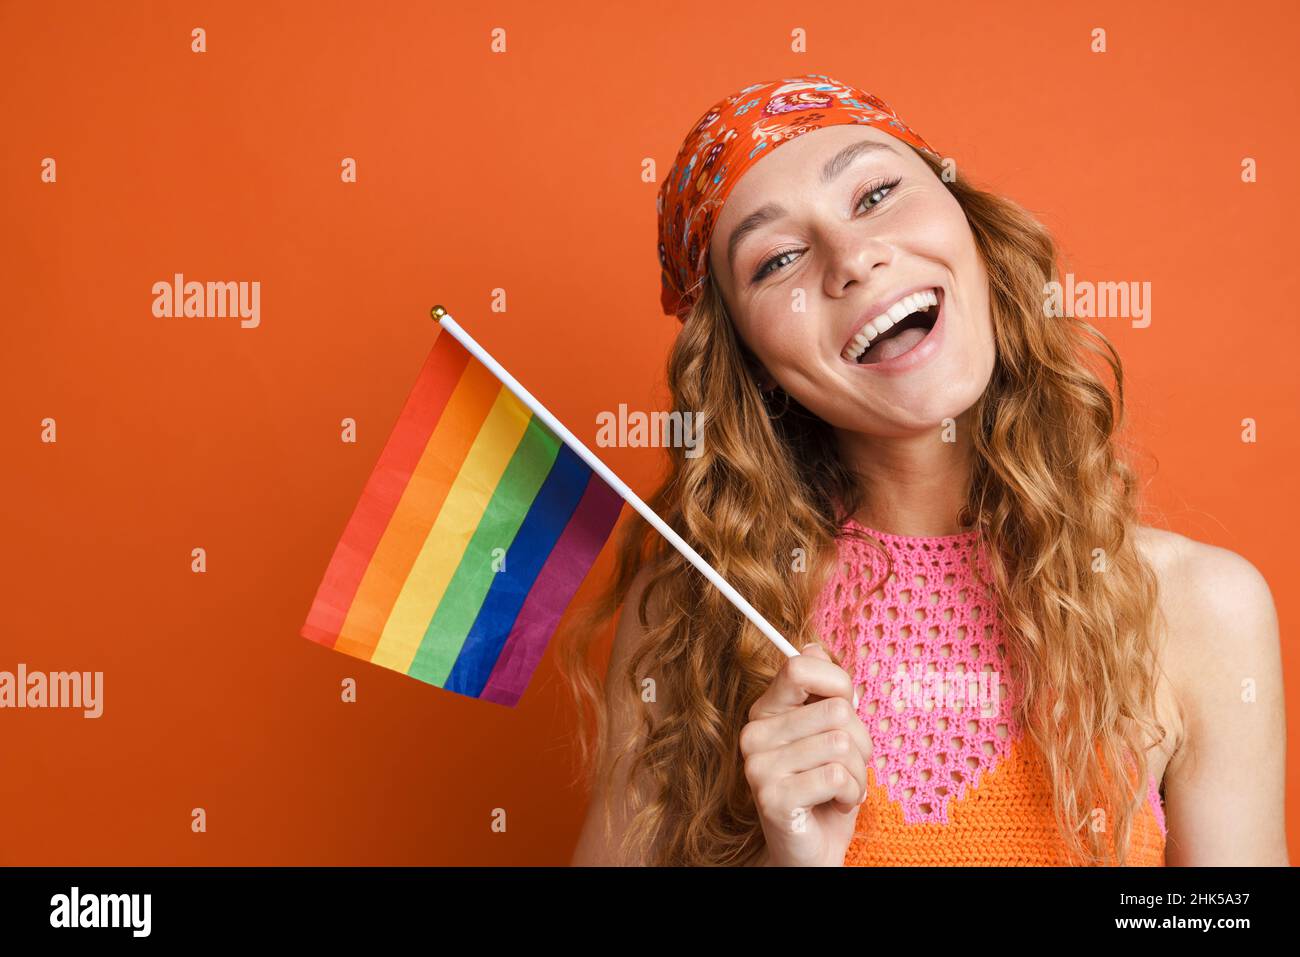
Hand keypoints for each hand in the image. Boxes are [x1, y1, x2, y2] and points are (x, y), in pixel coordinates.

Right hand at [741, 640, 871, 865]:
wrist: (813, 851)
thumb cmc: (826, 789)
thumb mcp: (831, 734)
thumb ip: (824, 693)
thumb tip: (813, 646)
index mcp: (766, 711)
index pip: (800, 667)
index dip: (837, 682)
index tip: (846, 707)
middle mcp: (754, 734)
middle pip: (836, 710)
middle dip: (860, 742)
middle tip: (849, 765)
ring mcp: (758, 766)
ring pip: (841, 744)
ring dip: (858, 773)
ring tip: (843, 788)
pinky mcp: (771, 797)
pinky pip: (836, 776)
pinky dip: (851, 794)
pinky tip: (837, 804)